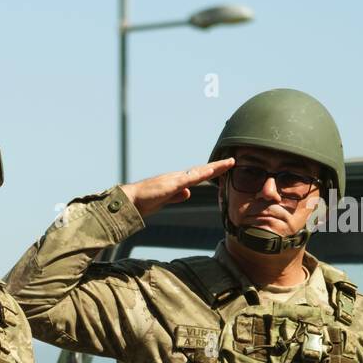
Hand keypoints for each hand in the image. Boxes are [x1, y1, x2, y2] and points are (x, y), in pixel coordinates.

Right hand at [119, 157, 234, 218]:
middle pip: (201, 171)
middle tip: (232, 161)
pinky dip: (201, 175)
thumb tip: (188, 193)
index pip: (197, 176)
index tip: (223, 168)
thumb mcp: (164, 200)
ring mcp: (174, 180)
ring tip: (228, 163)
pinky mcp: (170, 185)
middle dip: (217, 167)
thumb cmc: (144, 201)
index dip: (210, 172)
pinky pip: (189, 179)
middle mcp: (177, 178)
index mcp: (176, 182)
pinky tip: (210, 172)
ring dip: (213, 168)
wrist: (130, 200)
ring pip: (198, 172)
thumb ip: (176, 196)